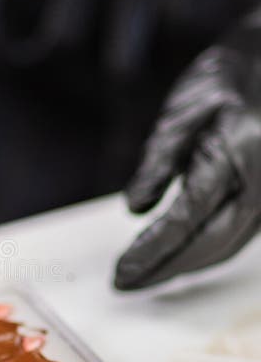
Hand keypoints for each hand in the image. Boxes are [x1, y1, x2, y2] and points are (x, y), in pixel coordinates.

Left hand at [115, 16, 260, 288]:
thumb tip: (137, 209)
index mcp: (237, 153)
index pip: (187, 219)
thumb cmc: (229, 76)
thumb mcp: (183, 111)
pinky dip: (207, 253)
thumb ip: (158, 161)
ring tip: (147, 277)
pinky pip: (240, 237)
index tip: (122, 272)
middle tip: (127, 284)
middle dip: (166, 270)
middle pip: (210, 244)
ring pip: (228, 247)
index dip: (152, 251)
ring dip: (186, 267)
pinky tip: (180, 258)